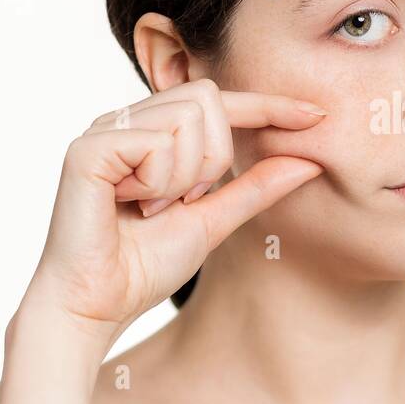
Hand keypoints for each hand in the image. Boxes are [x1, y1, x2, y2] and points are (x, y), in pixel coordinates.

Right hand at [21, 78, 324, 347]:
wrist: (97, 305)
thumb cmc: (143, 265)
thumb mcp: (214, 220)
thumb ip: (255, 187)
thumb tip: (310, 160)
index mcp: (154, 130)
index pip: (220, 99)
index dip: (268, 104)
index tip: (317, 115)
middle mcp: (128, 120)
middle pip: (208, 98)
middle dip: (216, 155)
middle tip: (188, 199)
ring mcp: (104, 129)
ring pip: (187, 116)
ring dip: (186, 174)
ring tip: (155, 207)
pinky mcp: (87, 148)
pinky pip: (156, 143)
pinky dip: (158, 182)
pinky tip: (134, 206)